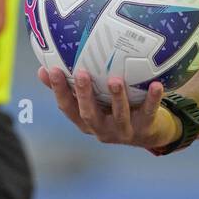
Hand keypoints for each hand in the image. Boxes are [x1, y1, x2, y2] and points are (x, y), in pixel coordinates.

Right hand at [37, 66, 179, 148]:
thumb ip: (72, 86)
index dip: (58, 90)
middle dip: (84, 95)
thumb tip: (43, 67)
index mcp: (86, 121)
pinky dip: (152, 99)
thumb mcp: (93, 100)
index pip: (67, 107)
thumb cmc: (113, 109)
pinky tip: (156, 84)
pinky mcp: (144, 128)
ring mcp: (123, 131)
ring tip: (115, 80)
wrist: (148, 132)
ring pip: (119, 115)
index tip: (51, 69)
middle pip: (89, 114)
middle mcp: (102, 129)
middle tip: (80, 73)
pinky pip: (148, 112)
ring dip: (117, 98)